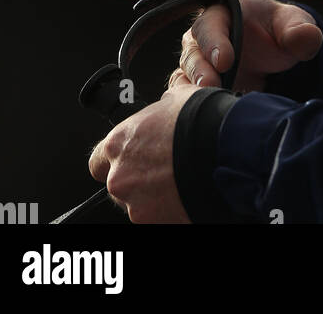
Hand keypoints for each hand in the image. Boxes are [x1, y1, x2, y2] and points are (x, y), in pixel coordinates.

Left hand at [88, 71, 196, 223]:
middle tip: (163, 171)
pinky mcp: (156, 223)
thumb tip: (167, 102)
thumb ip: (162, 107)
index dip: (116, 160)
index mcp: (118, 144)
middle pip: (120, 185)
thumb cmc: (201, 120)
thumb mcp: (178, 98)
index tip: (130, 160)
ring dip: (155, 196)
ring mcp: (136, 205)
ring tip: (180, 182)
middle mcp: (120, 177)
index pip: (97, 162)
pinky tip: (187, 194)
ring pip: (140, 204)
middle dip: (139, 180)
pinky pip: (159, 217)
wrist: (225, 148)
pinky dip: (170, 209)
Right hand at [179, 0, 322, 92]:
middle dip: (200, 70)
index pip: (210, 24)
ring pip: (185, 76)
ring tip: (207, 103)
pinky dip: (190, 105)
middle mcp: (203, 38)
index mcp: (223, 13)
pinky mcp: (199, 88)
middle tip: (210, 86)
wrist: (275, 50)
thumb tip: (306, 37)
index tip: (225, 61)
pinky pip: (185, 96)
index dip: (215, 41)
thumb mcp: (293, 24)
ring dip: (192, 91)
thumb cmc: (279, 30)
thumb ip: (299, 30)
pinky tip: (203, 118)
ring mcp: (199, 64)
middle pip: (192, 53)